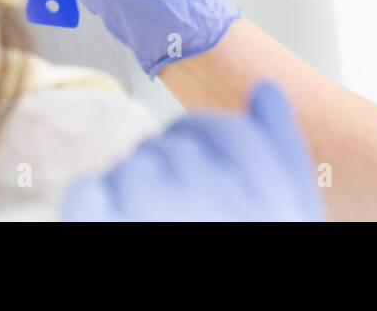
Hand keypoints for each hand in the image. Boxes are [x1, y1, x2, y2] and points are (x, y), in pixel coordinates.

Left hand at [62, 81, 325, 220]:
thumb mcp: (287, 216)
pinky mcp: (103, 228)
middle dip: (167, 176)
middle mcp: (210, 198)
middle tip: (175, 219)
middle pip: (170, 149)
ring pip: (129, 167)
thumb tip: (268, 90)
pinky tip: (116, 228)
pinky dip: (96, 207)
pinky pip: (90, 190)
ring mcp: (150, 218)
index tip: (199, 170)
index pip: (220, 133)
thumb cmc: (254, 285)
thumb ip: (279, 151)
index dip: (202, 144)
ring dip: (132, 194)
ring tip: (151, 232)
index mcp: (267, 198)